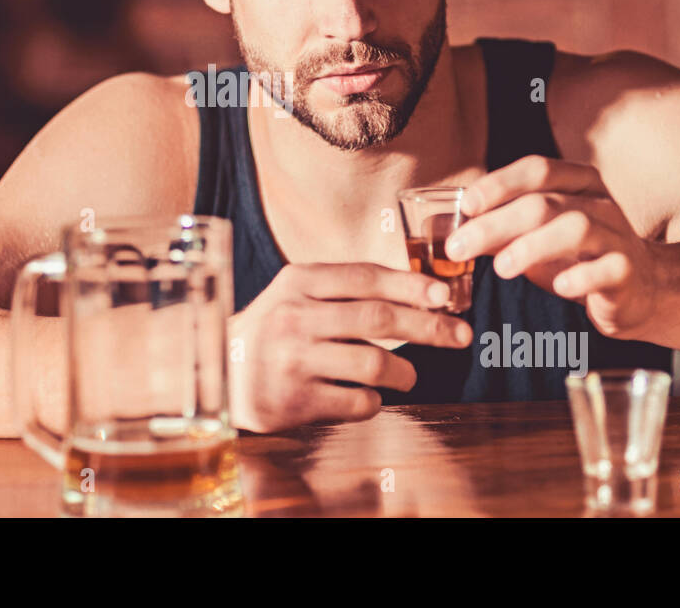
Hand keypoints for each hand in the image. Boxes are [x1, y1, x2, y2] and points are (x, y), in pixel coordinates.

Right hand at [227, 263, 473, 432]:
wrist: (220, 374)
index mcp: (298, 282)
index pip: (366, 277)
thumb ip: (346, 289)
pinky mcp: (294, 401)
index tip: (445, 295)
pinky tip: (370, 397)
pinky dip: (374, 402)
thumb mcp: (297, 295)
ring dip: (405, 373)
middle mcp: (294, 317)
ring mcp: (292, 360)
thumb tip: (422, 293)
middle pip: (379, 319)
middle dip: (430, 328)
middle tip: (460, 335)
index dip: (412, 285)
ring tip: (409, 377)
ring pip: (374, 365)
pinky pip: (357, 403)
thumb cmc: (274, 329)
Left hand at [445, 155, 658, 339]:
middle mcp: (599, 202)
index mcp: (577, 182)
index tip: (466, 205)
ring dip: (532, 246)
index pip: (537, 169)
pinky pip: (607, 268)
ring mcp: (617, 235)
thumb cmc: (576, 256)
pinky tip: (559, 288)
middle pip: (544, 202)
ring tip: (500, 268)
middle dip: (496, 224)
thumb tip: (452, 231)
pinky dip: (582, 276)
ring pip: (576, 227)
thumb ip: (499, 229)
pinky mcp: (628, 271)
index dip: (499, 184)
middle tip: (458, 247)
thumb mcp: (534, 236)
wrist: (638, 288)